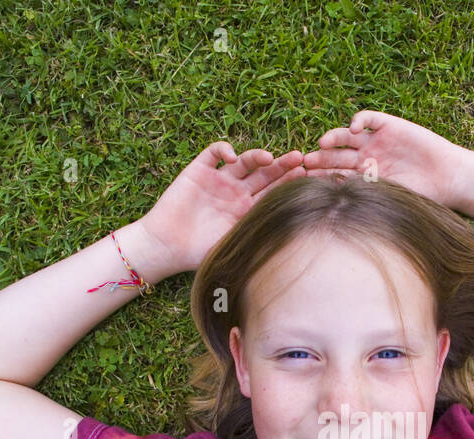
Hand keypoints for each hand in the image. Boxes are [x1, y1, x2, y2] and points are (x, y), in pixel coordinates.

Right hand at [138, 141, 306, 273]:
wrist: (167, 246)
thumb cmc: (198, 253)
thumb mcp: (234, 246)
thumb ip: (258, 238)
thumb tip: (296, 243)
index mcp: (247, 210)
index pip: (274, 192)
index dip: (289, 183)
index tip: (306, 178)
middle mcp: (236, 192)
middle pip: (264, 174)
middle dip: (282, 166)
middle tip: (300, 158)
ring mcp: (219, 180)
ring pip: (244, 162)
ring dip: (258, 156)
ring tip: (269, 158)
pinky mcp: (198, 171)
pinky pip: (213, 153)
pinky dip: (223, 149)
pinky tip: (232, 156)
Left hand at [301, 110, 470, 208]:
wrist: (448, 177)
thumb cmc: (422, 195)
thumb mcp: (390, 199)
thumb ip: (365, 198)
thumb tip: (333, 214)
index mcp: (363, 178)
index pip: (335, 176)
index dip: (320, 177)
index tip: (306, 182)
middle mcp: (366, 158)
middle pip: (336, 156)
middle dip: (321, 159)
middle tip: (307, 163)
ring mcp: (375, 141)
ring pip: (346, 136)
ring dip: (333, 138)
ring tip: (323, 143)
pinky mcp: (388, 125)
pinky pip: (368, 118)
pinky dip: (359, 120)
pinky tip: (354, 129)